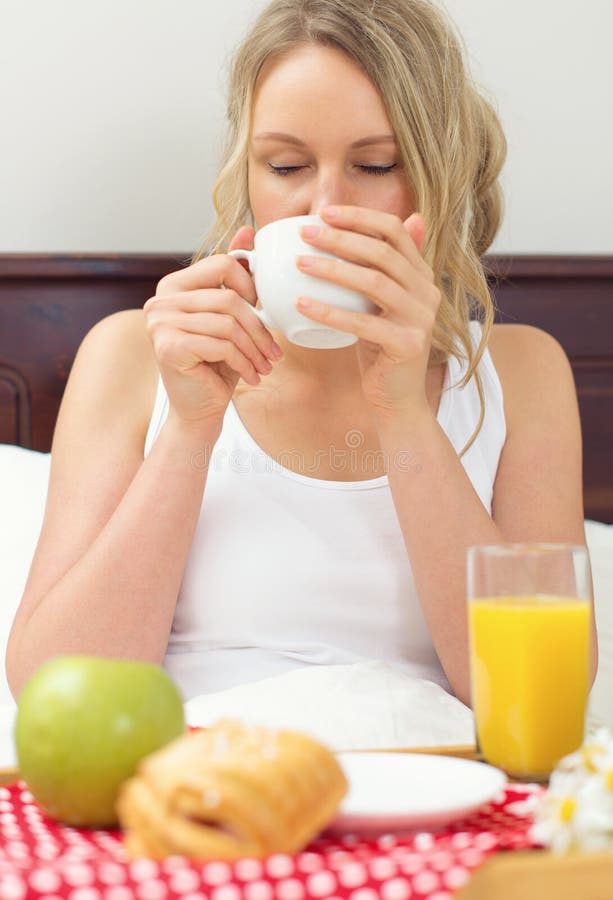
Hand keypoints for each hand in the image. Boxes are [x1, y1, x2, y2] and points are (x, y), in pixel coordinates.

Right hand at [143, 227, 282, 428]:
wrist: (198, 409)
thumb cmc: (216, 364)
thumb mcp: (230, 318)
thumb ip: (234, 278)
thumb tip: (247, 231)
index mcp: (174, 285)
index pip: (223, 264)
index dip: (251, 287)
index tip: (263, 313)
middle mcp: (160, 300)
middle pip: (228, 297)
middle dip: (259, 328)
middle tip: (274, 352)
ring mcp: (159, 323)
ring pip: (227, 323)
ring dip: (254, 349)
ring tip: (265, 366)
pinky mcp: (167, 346)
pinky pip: (220, 345)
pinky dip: (243, 362)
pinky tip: (250, 376)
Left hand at [295, 205, 440, 422]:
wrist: (397, 397)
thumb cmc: (381, 346)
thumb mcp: (382, 304)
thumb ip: (381, 268)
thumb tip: (384, 223)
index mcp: (421, 275)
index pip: (394, 231)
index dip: (360, 217)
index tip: (324, 213)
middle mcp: (427, 292)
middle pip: (382, 252)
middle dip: (341, 238)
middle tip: (306, 233)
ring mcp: (421, 319)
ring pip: (374, 282)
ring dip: (333, 270)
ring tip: (300, 263)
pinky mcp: (407, 344)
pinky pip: (362, 324)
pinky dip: (330, 312)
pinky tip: (302, 304)